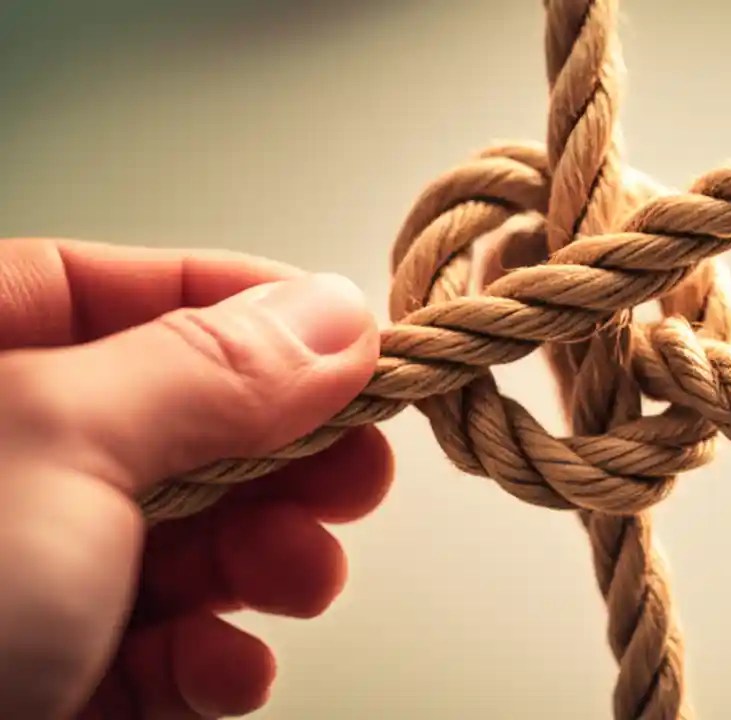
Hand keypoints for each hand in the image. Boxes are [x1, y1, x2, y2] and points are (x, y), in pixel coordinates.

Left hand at [0, 238, 389, 717]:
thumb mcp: (58, 449)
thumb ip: (206, 369)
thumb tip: (328, 313)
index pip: (115, 290)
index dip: (245, 306)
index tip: (348, 337)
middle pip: (175, 423)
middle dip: (280, 455)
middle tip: (354, 470)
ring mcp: (26, 580)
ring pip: (184, 541)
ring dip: (265, 561)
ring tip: (299, 577)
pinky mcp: (52, 678)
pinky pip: (160, 647)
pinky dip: (214, 658)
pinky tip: (228, 666)